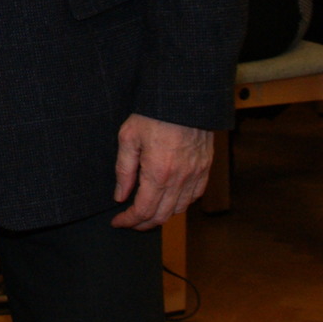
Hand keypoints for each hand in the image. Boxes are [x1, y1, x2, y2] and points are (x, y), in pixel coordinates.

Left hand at [110, 114, 212, 229]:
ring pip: (179, 209)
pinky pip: (194, 196)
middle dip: (143, 224)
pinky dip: (180, 204)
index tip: (117, 222)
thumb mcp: (128, 138)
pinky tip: (168, 199)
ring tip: (146, 212)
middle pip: (161, 216)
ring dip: (161, 216)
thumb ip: (124, 171)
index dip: (128, 221)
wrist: (184, 97)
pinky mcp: (205, 168)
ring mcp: (195, 174)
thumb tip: (120, 196)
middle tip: (129, 222)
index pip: (143, 210)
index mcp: (158, 173)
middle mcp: (180, 179)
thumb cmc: (153, 114)